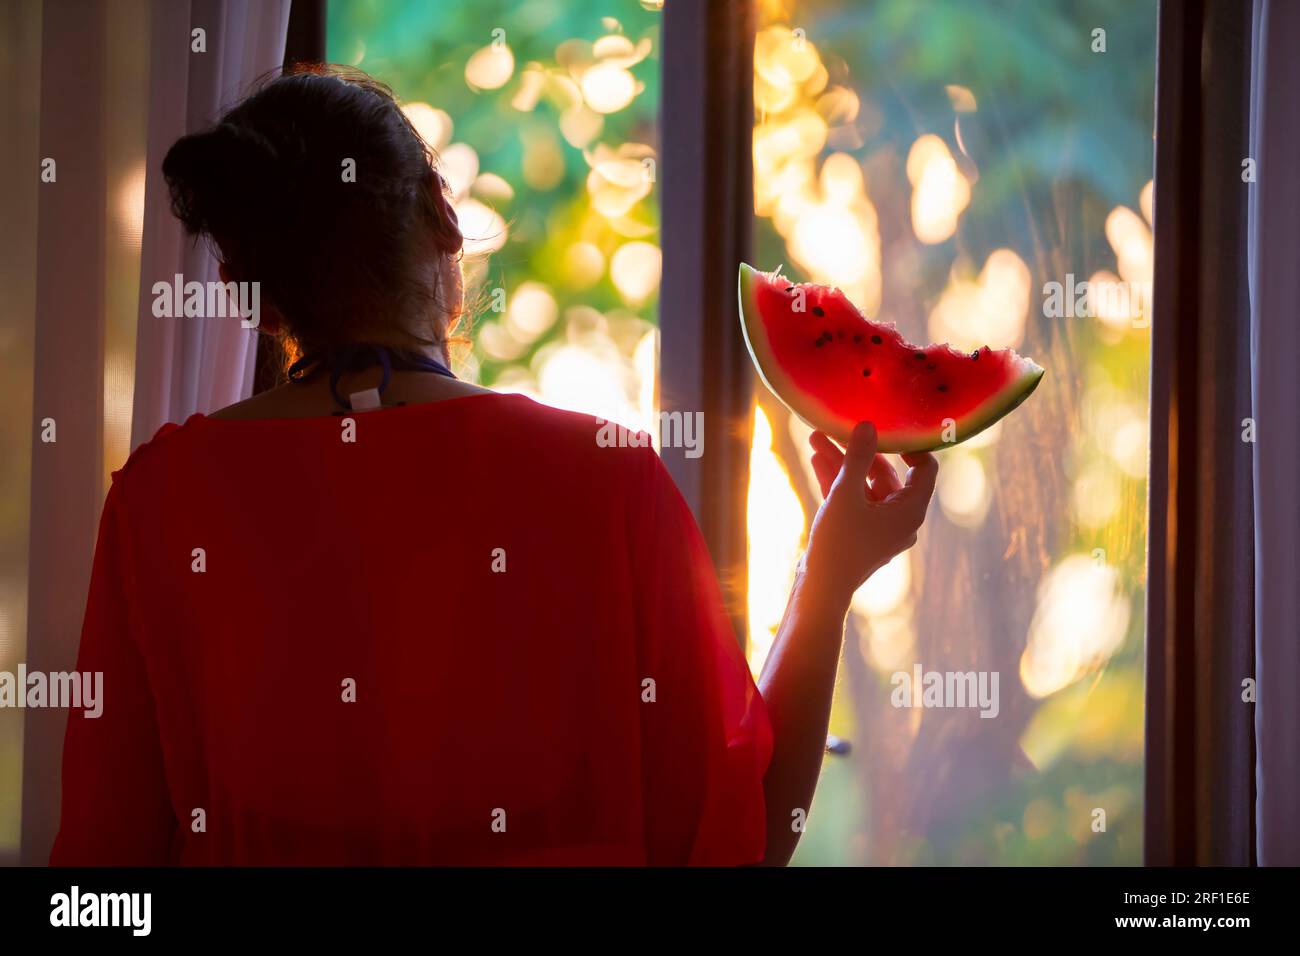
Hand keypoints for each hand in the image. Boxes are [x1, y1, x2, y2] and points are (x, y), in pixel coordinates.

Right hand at [803, 422, 937, 606]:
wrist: (820, 589)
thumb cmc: (839, 542)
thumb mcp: (846, 493)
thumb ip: (858, 457)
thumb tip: (868, 425)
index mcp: (911, 511)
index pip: (925, 468)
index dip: (910, 445)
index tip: (889, 428)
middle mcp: (901, 519)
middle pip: (887, 475)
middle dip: (860, 451)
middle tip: (840, 429)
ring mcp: (879, 528)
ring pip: (865, 487)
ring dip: (842, 464)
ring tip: (817, 439)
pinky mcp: (860, 534)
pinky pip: (855, 501)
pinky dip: (839, 483)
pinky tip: (817, 461)